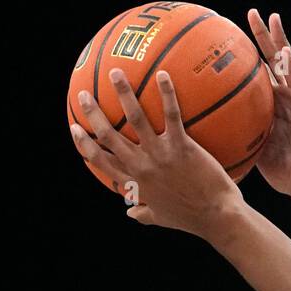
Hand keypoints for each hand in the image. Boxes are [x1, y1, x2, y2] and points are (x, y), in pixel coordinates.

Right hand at [70, 70, 243, 238]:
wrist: (216, 217)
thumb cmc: (190, 218)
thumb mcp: (161, 218)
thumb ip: (144, 213)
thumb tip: (130, 213)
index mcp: (135, 183)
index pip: (102, 162)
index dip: (84, 145)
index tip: (75, 129)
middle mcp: (142, 167)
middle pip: (109, 136)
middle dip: (93, 114)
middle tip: (84, 95)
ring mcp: (161, 155)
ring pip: (136, 119)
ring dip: (123, 93)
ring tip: (115, 72)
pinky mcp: (182, 147)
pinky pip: (172, 115)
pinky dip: (166, 93)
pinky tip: (162, 74)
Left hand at [247, 9, 290, 202]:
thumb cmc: (284, 172)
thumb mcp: (253, 152)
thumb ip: (236, 137)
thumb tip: (205, 137)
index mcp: (272, 106)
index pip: (258, 74)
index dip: (247, 56)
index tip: (230, 38)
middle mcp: (286, 98)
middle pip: (274, 60)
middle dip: (264, 37)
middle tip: (250, 13)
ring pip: (290, 64)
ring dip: (281, 41)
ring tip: (272, 19)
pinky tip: (287, 53)